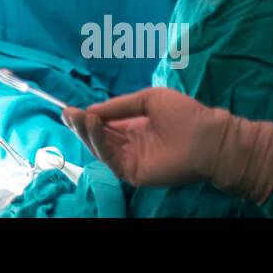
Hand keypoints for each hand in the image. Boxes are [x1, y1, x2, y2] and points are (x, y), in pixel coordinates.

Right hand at [63, 87, 272, 202]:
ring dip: (85, 132)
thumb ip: (119, 106)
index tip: (69, 108)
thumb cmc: (183, 114)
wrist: (206, 136)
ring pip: (99, 148)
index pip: (104, 125)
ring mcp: (130, 159)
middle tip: (66, 112)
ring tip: (78, 116)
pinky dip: (99, 142)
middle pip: (97, 137)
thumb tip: (91, 110)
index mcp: (134, 128)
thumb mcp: (147, 99)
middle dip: (80, 124)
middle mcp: (129, 144)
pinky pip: (109, 158)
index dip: (87, 117)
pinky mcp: (132, 172)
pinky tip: (94, 124)